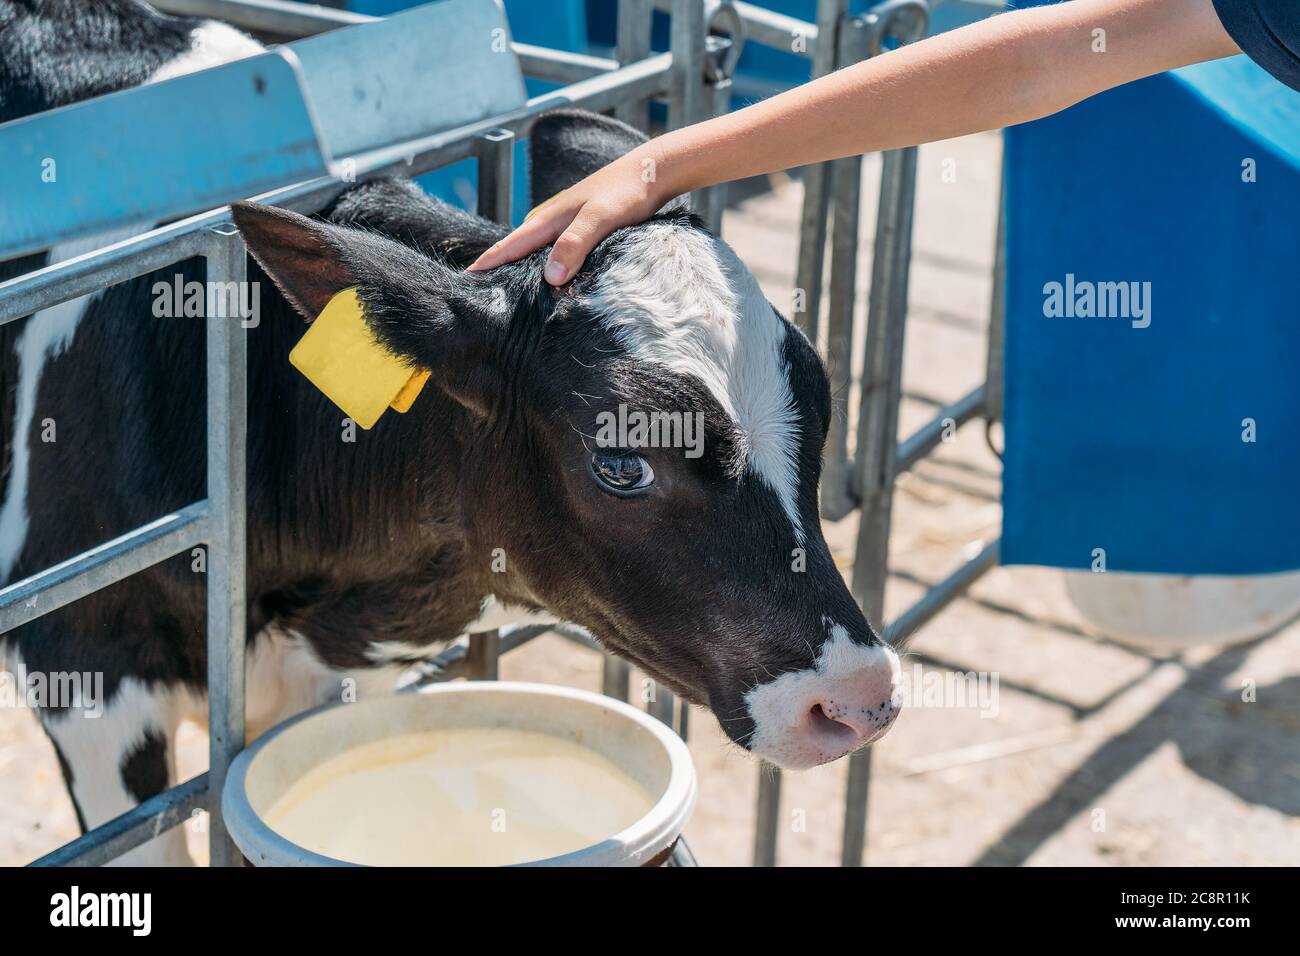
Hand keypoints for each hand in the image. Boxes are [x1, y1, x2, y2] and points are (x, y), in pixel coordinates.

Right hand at [468, 148, 667, 284]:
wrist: (651, 171)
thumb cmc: (626, 193)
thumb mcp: (600, 220)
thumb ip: (575, 245)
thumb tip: (549, 276)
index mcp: (550, 219)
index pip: (510, 245)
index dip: (488, 262)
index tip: (467, 278)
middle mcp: (552, 219)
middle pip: (517, 247)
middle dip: (498, 266)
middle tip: (482, 291)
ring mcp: (566, 220)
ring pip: (535, 247)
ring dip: (521, 264)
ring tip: (509, 286)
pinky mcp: (580, 223)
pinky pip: (553, 246)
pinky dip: (544, 259)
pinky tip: (550, 271)